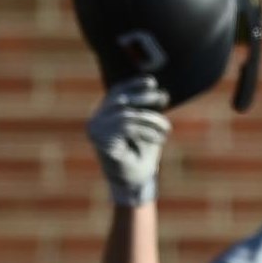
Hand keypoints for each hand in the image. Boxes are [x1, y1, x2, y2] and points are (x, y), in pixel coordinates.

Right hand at [85, 76, 169, 206]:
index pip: (116, 92)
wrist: (136, 180)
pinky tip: (159, 139)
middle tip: (163, 99)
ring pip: (126, 114)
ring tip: (166, 130)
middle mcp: (96, 121)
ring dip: (151, 120)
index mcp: (104, 114)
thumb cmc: (143, 153)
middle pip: (120, 100)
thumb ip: (148, 109)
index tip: (152, 82)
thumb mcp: (148, 127)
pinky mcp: (101, 141)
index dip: (133, 85)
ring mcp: (95, 131)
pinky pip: (126, 127)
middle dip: (144, 97)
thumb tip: (157, 89)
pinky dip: (146, 131)